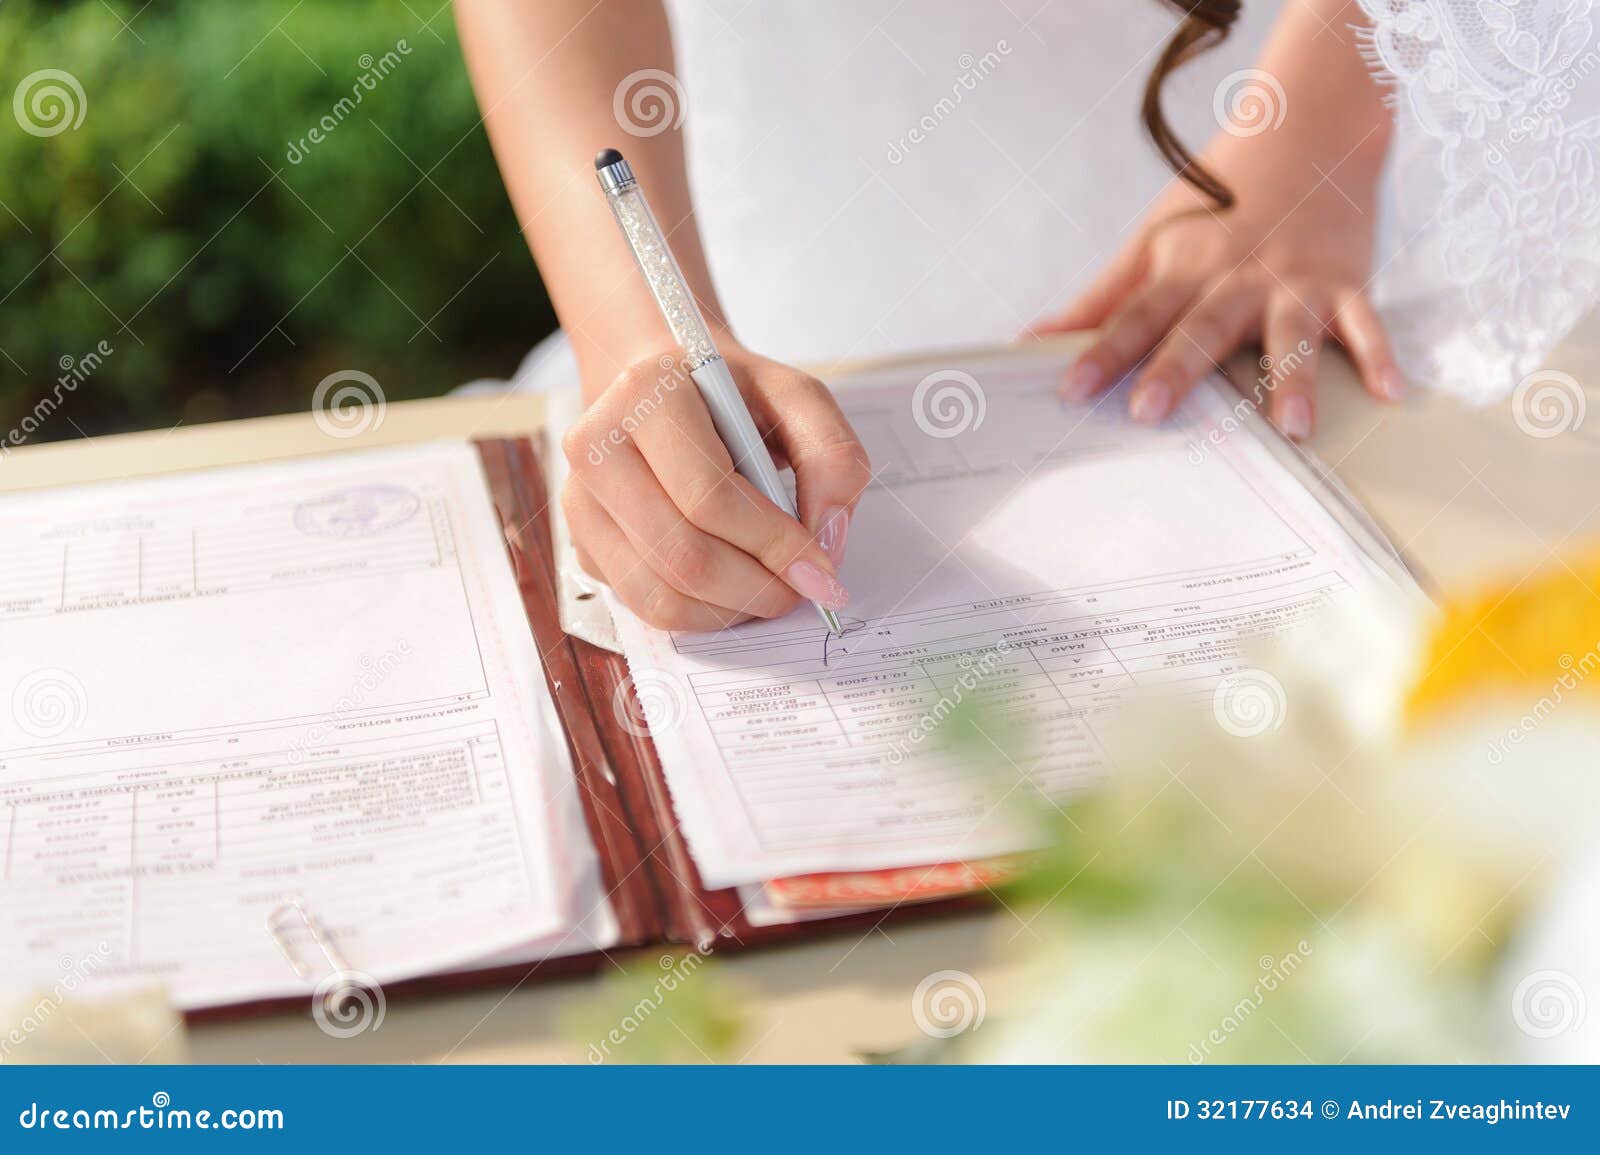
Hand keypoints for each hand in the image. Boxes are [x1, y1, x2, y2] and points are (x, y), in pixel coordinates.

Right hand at [561, 343, 870, 630]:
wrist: (669, 391)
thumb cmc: (733, 395)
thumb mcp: (798, 399)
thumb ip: (832, 458)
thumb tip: (825, 542)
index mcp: (644, 396)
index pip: (707, 496)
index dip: (772, 544)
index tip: (819, 568)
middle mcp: (595, 448)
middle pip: (682, 554)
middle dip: (756, 587)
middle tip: (802, 588)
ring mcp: (580, 502)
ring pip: (661, 594)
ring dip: (733, 609)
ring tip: (772, 588)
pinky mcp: (584, 545)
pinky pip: (646, 607)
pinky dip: (704, 615)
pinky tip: (735, 588)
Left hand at [1031, 133, 1401, 439]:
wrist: (1307, 130)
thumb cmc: (1219, 200)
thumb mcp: (1151, 240)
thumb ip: (1099, 298)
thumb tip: (1033, 338)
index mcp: (1183, 270)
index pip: (1133, 316)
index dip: (1099, 352)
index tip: (1069, 389)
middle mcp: (1236, 278)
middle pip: (1201, 328)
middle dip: (1176, 369)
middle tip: (1149, 412)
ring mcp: (1295, 281)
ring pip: (1291, 334)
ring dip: (1292, 380)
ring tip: (1290, 429)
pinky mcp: (1348, 282)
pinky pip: (1367, 322)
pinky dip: (1380, 354)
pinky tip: (1391, 392)